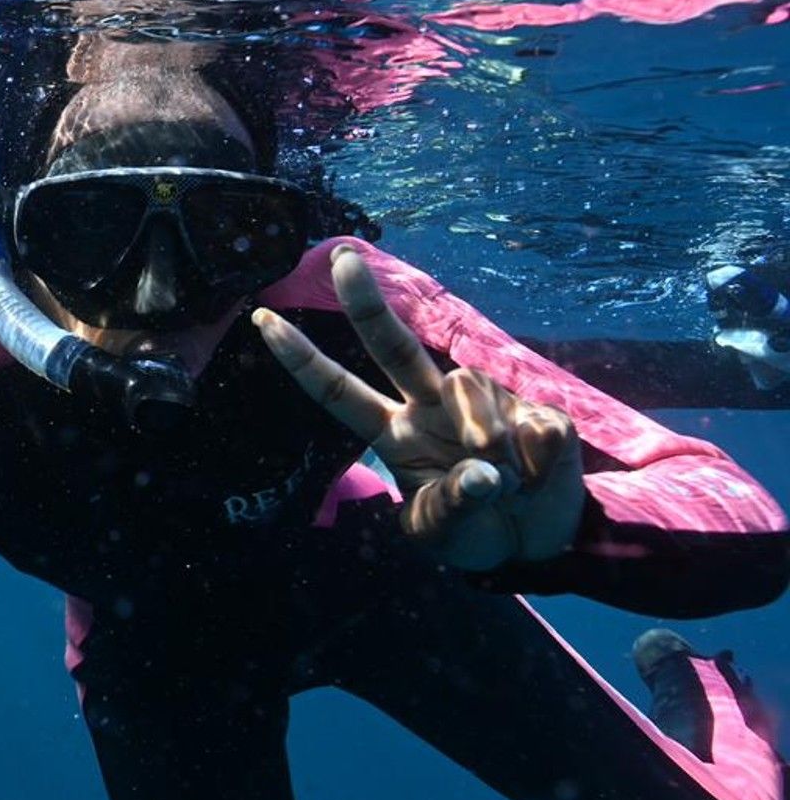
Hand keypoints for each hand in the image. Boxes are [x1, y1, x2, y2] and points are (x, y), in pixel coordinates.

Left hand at [252, 245, 584, 570]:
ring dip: (488, 443)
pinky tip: (538, 476)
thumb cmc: (473, 531)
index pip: (337, 391)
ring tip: (508, 484)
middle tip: (342, 258)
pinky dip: (538, 464)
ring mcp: (484, 400)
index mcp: (393, 431)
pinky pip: (534, 426)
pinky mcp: (538, 409)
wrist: (536, 540)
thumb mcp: (439, 533)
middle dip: (367, 304)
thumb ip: (449, 506)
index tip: (260, 319)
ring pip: (470, 391)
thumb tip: (480, 474)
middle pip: (392, 347)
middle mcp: (430, 404)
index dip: (301, 359)